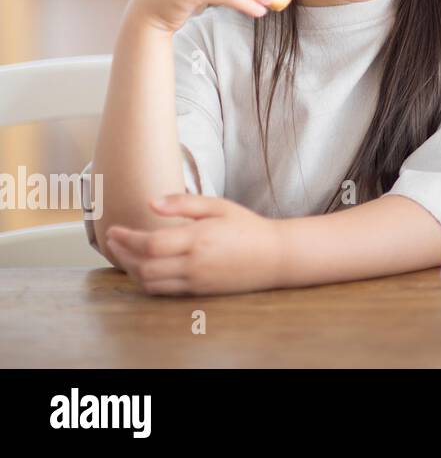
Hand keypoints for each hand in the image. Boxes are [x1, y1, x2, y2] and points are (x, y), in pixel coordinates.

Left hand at [104, 194, 285, 294]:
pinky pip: (163, 290)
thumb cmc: (247, 227)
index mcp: (199, 238)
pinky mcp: (198, 291)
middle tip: (112, 242)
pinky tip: (143, 268)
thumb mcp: (219, 206)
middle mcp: (194, 263)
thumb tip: (150, 203)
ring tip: (124, 254)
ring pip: (150, 282)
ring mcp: (196, 280)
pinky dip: (146, 281)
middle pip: (144, 266)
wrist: (274, 256)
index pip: (150, 243)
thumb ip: (184, 203)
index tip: (114, 230)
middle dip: (122, 254)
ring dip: (131, 270)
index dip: (127, 238)